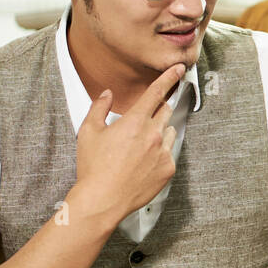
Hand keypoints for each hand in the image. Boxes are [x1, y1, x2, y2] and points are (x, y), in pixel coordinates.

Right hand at [72, 63, 184, 225]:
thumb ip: (99, 107)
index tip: (179, 68)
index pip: (157, 92)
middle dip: (156, 110)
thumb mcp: (88, 132)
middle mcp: (154, 134)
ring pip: (168, 132)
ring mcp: (164, 152)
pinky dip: (159, 153)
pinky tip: (142, 163)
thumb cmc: (93, 166)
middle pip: (164, 111)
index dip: (170, 77)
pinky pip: (169, 153)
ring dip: (158, 133)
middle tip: (141, 123)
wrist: (103, 199)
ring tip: (137, 148)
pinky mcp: (169, 168)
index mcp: (136, 121)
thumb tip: (107, 94)